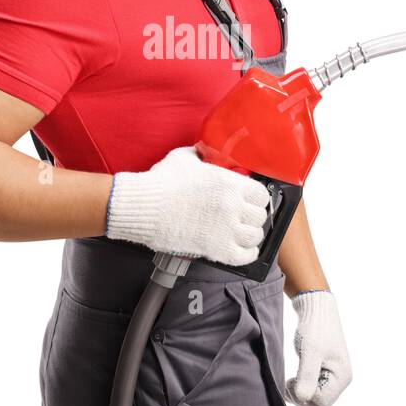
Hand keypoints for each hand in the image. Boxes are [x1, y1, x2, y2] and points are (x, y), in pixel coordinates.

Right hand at [104, 145, 269, 265]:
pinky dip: (246, 254)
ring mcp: (226, 229)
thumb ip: (201, 154)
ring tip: (241, 235)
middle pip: (259, 216)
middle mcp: (232, 206)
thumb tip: (205, 150)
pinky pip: (245, 256)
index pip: (261, 194)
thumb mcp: (184, 157)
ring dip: (249, 236)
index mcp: (228, 183)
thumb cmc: (160, 182)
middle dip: (252, 217)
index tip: (250, 201)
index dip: (257, 199)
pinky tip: (240, 250)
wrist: (143, 208)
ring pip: (255, 237)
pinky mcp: (216, 250)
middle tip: (244, 219)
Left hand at [287, 290, 351, 405]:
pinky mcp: (324, 371)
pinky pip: (313, 388)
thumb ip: (307, 376)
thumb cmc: (315, 329)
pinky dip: (301, 387)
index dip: (303, 397)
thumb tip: (302, 398)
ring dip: (300, 393)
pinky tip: (292, 379)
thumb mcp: (310, 352)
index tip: (290, 382)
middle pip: (319, 403)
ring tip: (288, 380)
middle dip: (301, 397)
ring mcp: (333, 376)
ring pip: (314, 397)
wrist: (316, 309)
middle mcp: (341, 379)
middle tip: (287, 383)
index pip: (322, 402)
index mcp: (342, 377)